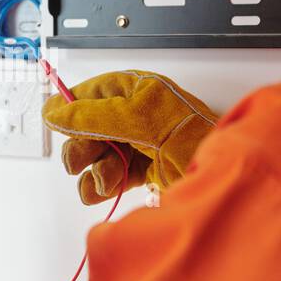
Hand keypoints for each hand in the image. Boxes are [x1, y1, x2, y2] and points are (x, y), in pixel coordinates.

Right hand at [41, 70, 217, 204]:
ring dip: (93, 170)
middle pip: (88, 128)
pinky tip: (104, 191)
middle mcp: (136, 114)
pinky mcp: (145, 170)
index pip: (92, 92)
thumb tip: (56, 111)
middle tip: (81, 160)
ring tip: (105, 179)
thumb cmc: (194, 136)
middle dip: (82, 147)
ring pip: (97, 155)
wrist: (226, 175)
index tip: (54, 121)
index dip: (71, 107)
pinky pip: (110, 175)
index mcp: (137, 89)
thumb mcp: (140, 119)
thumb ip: (94, 115)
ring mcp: (140, 144)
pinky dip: (102, 186)